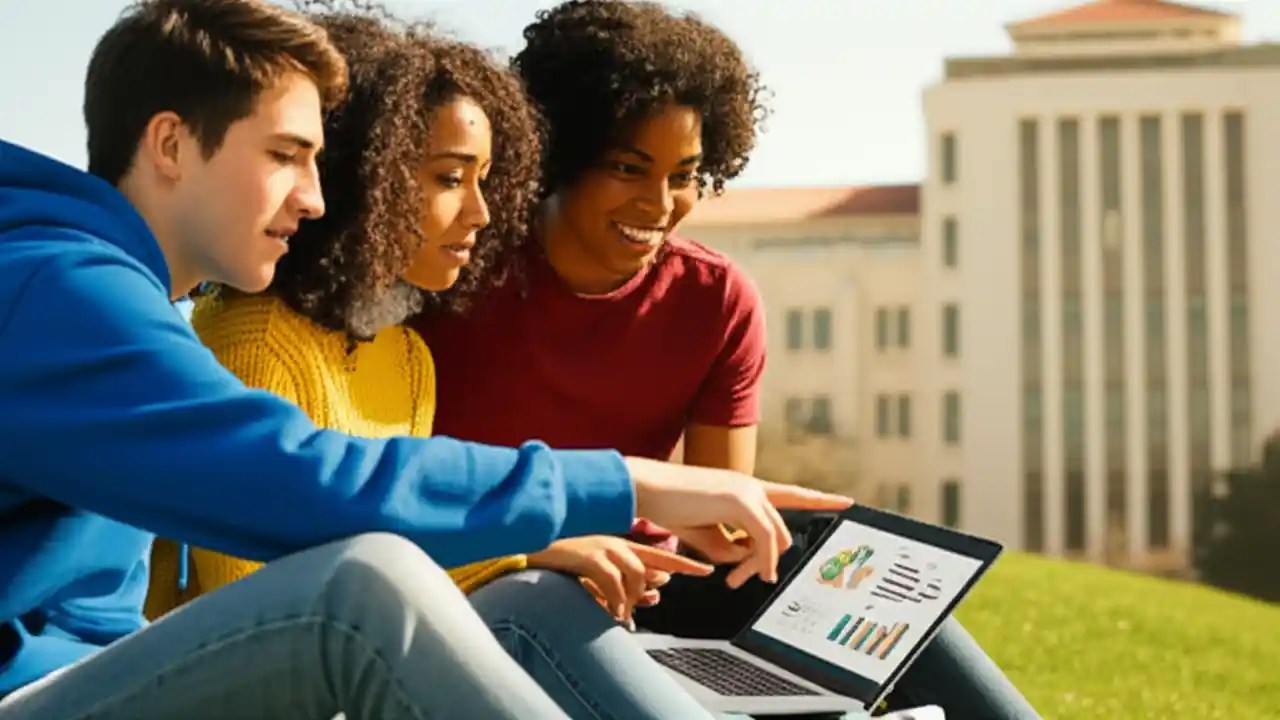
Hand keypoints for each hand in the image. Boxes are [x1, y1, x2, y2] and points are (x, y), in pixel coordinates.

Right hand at [528, 535, 712, 623]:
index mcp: (622, 545)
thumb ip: (629, 581)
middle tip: (636, 608)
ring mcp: (604, 548)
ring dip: (630, 600)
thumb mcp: (600, 572)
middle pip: (652, 566)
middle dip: (651, 589)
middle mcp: (618, 543)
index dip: (686, 565)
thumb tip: (657, 593)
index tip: (708, 572)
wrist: (532, 550)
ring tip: (619, 615)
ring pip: (635, 577)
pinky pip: (613, 583)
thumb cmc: (564, 562)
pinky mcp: (589, 556)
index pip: (663, 554)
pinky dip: (615, 601)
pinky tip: (610, 612)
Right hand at [626, 457, 852, 588]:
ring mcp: (748, 490)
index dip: (819, 498)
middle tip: (737, 580)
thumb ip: (730, 547)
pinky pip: (764, 539)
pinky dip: (758, 559)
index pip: (791, 494)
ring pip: (775, 538)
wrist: (645, 489)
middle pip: (780, 532)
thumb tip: (749, 560)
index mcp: (745, 489)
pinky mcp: (740, 500)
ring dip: (758, 564)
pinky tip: (739, 571)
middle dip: (764, 561)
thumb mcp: (705, 534)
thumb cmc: (669, 508)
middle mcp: (752, 486)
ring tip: (732, 577)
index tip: (846, 501)